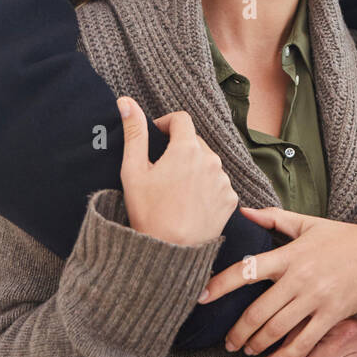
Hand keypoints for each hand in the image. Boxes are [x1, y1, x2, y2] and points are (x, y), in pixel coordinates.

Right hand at [117, 96, 237, 244]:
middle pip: (194, 141)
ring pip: (207, 162)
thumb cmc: (147, 213)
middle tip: (162, 171)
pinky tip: (190, 202)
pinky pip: (218, 183)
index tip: (156, 137)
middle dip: (179, 149)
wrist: (169, 254)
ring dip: (194, 168)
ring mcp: (223, 180)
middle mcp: (211, 159)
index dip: (166, 124)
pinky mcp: (230, 200)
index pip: (181, 119)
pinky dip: (206, 187)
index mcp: (187, 148)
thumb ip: (134, 132)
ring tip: (176, 190)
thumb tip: (125, 101)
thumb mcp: (133, 171)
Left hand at [197, 205, 356, 356]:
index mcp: (289, 254)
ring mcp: (315, 298)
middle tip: (228, 341)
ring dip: (256, 345)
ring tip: (246, 351)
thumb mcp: (308, 223)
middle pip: (258, 311)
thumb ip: (273, 218)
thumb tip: (243, 211)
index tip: (201, 297)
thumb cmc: (343, 237)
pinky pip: (304, 342)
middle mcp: (299, 278)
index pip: (247, 268)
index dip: (220, 284)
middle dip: (238, 331)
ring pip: (277, 330)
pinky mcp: (332, 315)